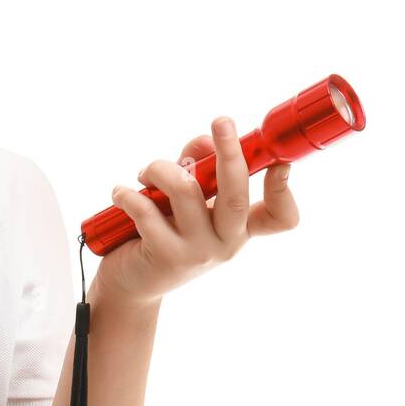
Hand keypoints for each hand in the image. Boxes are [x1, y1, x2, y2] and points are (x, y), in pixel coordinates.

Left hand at [92, 116, 299, 309]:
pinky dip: (129, 195)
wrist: (130, 284)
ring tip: (144, 174)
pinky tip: (120, 194)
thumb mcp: (185, 202)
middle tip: (222, 121)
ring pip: (185, 190)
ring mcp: (199, 252)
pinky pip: (148, 211)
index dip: (284, 190)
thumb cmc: (160, 233)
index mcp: (238, 228)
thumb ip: (198, 168)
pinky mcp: (167, 256)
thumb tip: (204, 143)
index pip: (280, 217)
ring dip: (159, 169)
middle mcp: (226, 242)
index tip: (279, 162)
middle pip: (237, 195)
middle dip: (229, 153)